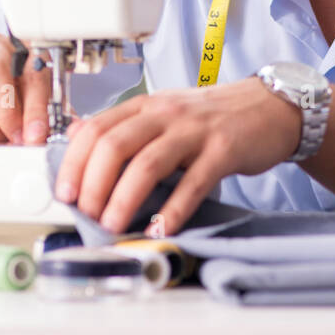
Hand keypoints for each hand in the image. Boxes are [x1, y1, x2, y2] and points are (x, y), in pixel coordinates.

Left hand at [53, 77, 302, 235]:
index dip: (73, 163)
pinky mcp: (224, 150)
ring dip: (124, 199)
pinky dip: (172, 210)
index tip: (64, 193)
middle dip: (93, 184)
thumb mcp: (163, 113)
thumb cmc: (212, 118)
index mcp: (145, 105)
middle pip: (114, 145)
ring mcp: (195, 131)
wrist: (270, 107)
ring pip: (148, 163)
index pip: (95, 129)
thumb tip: (77, 139)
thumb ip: (124, 127)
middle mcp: (165, 113)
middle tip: (87, 214)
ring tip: (113, 225)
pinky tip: (160, 229)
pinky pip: (193, 183)